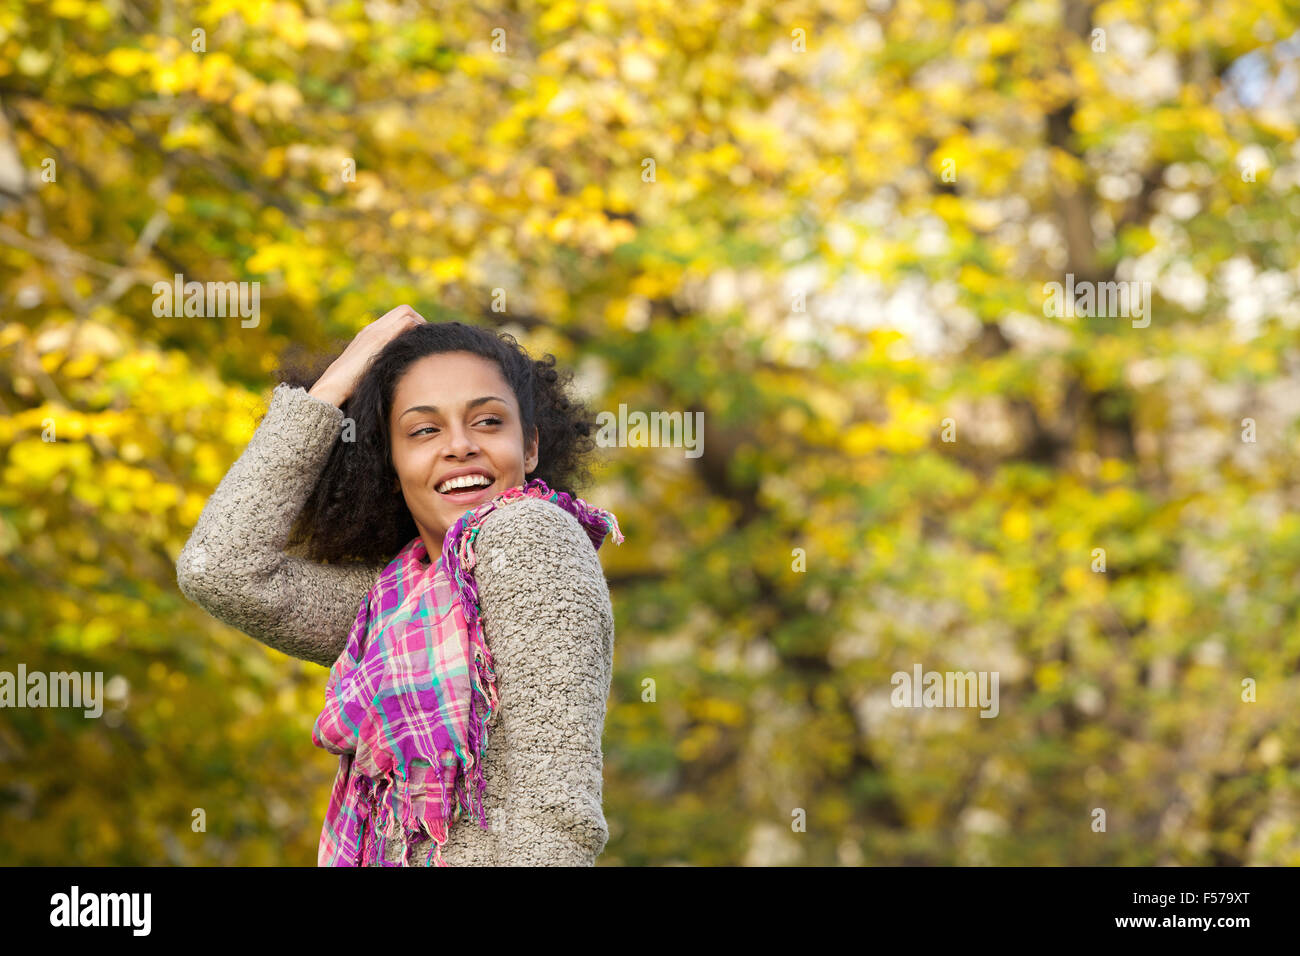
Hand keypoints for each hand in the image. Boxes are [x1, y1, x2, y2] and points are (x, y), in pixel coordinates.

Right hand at [308, 305, 426, 406]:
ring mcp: (375, 331)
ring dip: (421, 324)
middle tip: (426, 340)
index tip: (420, 341)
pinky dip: (417, 329)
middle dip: (420, 321)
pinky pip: (406, 323)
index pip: (397, 317)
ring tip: (426, 343)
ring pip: (407, 312)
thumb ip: (380, 364)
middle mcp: (372, 328)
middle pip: (404, 310)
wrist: (332, 386)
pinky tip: (420, 346)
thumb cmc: (349, 386)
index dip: (413, 324)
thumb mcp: (368, 371)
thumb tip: (397, 372)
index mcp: (369, 334)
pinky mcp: (379, 339)